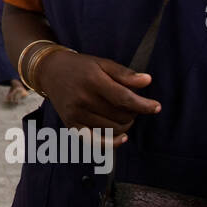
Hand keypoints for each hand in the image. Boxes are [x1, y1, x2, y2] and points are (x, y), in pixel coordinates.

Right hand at [35, 51, 159, 145]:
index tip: (156, 107)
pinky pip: (96, 142)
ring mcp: (76, 114)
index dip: (144, 105)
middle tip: (133, 105)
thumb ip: (125, 74)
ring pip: (113, 130)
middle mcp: (83, 99)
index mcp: (92, 81)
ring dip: (126, 125)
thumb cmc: (80, 67)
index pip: (124, 98)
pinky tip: (123, 138)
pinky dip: (112, 143)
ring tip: (125, 115)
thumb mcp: (102, 63)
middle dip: (134, 113)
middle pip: (120, 116)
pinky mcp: (72, 125)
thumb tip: (147, 81)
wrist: (50, 71)